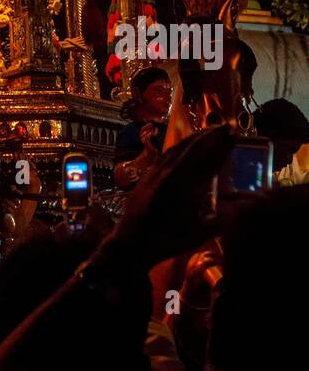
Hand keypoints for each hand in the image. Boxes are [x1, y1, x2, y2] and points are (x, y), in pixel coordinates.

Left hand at [105, 125, 233, 273]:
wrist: (131, 242)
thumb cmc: (165, 242)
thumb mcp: (196, 236)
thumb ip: (218, 223)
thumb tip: (238, 211)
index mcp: (184, 189)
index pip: (208, 162)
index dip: (222, 148)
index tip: (234, 137)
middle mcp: (169, 174)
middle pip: (193, 148)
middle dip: (210, 136)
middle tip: (226, 127)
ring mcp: (156, 172)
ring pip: (178, 147)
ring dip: (195, 137)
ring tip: (210, 131)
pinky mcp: (148, 174)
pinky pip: (166, 152)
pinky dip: (180, 144)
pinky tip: (185, 144)